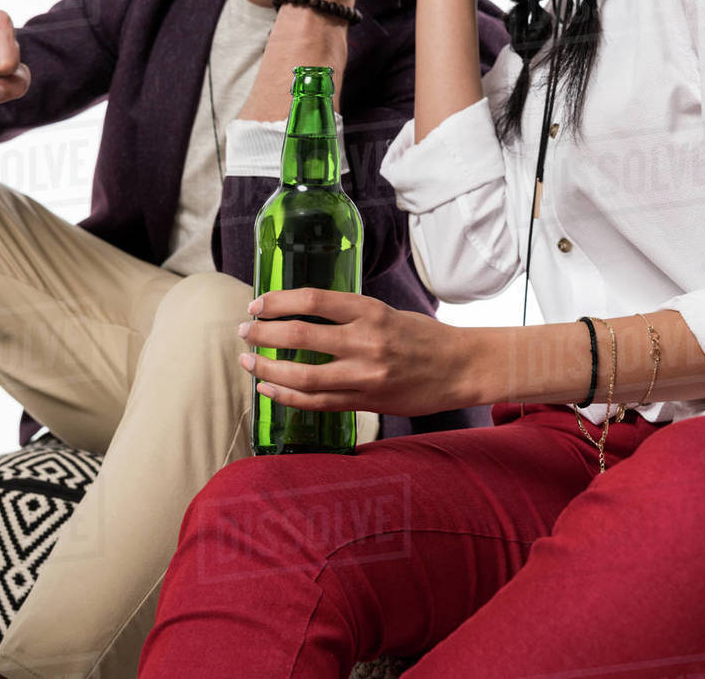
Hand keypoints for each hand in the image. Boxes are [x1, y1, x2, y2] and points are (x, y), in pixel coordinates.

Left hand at [237, 288, 479, 415]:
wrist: (461, 367)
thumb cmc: (422, 336)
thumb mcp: (386, 312)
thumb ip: (348, 314)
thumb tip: (300, 313)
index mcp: (370, 311)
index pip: (312, 301)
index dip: (277, 301)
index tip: (257, 304)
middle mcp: (366, 341)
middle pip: (299, 336)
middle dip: (263, 333)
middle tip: (244, 330)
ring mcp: (365, 376)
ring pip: (302, 376)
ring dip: (266, 367)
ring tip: (247, 360)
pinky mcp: (366, 402)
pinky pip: (317, 403)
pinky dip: (286, 397)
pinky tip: (267, 389)